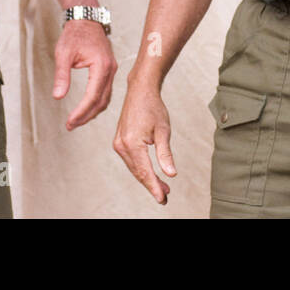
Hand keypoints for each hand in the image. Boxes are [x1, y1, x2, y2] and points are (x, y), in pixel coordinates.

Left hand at [53, 18, 116, 129]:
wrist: (86, 20)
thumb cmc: (75, 34)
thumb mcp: (63, 54)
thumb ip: (62, 76)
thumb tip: (58, 97)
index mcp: (101, 66)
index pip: (93, 96)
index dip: (81, 111)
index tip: (70, 121)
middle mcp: (110, 70)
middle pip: (101, 101)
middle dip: (86, 116)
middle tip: (71, 125)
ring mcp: (112, 70)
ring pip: (105, 99)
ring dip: (92, 112)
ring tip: (76, 121)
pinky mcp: (109, 71)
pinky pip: (105, 92)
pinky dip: (96, 103)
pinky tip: (85, 109)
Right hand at [113, 77, 176, 203]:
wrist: (140, 91)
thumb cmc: (153, 107)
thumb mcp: (163, 130)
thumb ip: (165, 154)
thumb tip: (171, 174)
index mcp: (132, 143)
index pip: (144, 171)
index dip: (154, 187)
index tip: (163, 199)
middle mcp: (121, 145)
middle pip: (138, 172)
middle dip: (152, 185)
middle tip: (166, 196)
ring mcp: (118, 143)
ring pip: (134, 168)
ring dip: (147, 178)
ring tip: (163, 187)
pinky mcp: (119, 141)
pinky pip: (131, 161)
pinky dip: (141, 168)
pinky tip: (151, 173)